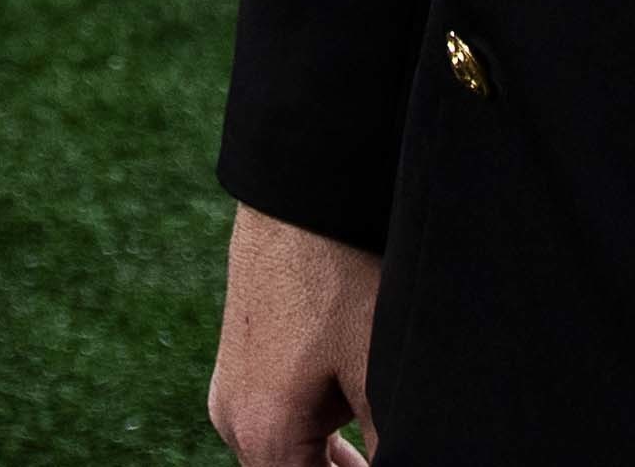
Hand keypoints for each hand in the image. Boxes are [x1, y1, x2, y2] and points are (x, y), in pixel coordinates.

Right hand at [210, 204, 382, 466]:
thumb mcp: (376, 372)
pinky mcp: (235, 364)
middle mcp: (231, 420)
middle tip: (392, 457)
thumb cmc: (338, 278)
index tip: (395, 463)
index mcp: (264, 433)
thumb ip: (387, 442)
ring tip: (370, 458)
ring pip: (279, 457)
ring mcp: (227, 390)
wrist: (296, 195)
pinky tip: (345, 440)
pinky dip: (307, 442)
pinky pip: (269, 426)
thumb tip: (407, 463)